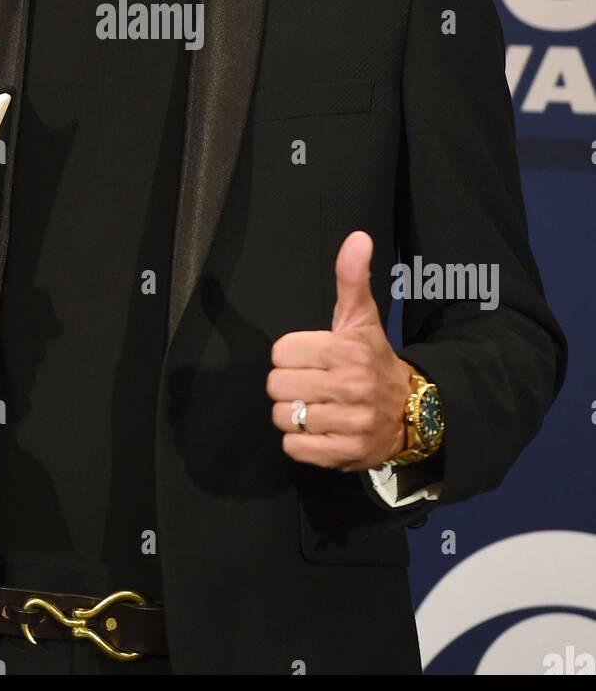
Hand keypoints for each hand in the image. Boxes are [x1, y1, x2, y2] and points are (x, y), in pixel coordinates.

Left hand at [267, 230, 411, 471]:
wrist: (412, 412)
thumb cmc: (373, 359)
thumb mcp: (362, 318)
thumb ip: (352, 278)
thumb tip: (358, 237)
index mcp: (347, 350)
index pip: (280, 352)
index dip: (291, 355)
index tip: (312, 358)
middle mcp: (350, 386)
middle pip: (277, 385)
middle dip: (290, 384)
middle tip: (313, 383)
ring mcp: (349, 423)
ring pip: (284, 417)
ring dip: (294, 414)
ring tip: (317, 406)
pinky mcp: (344, 454)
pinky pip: (294, 448)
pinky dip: (301, 442)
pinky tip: (321, 429)